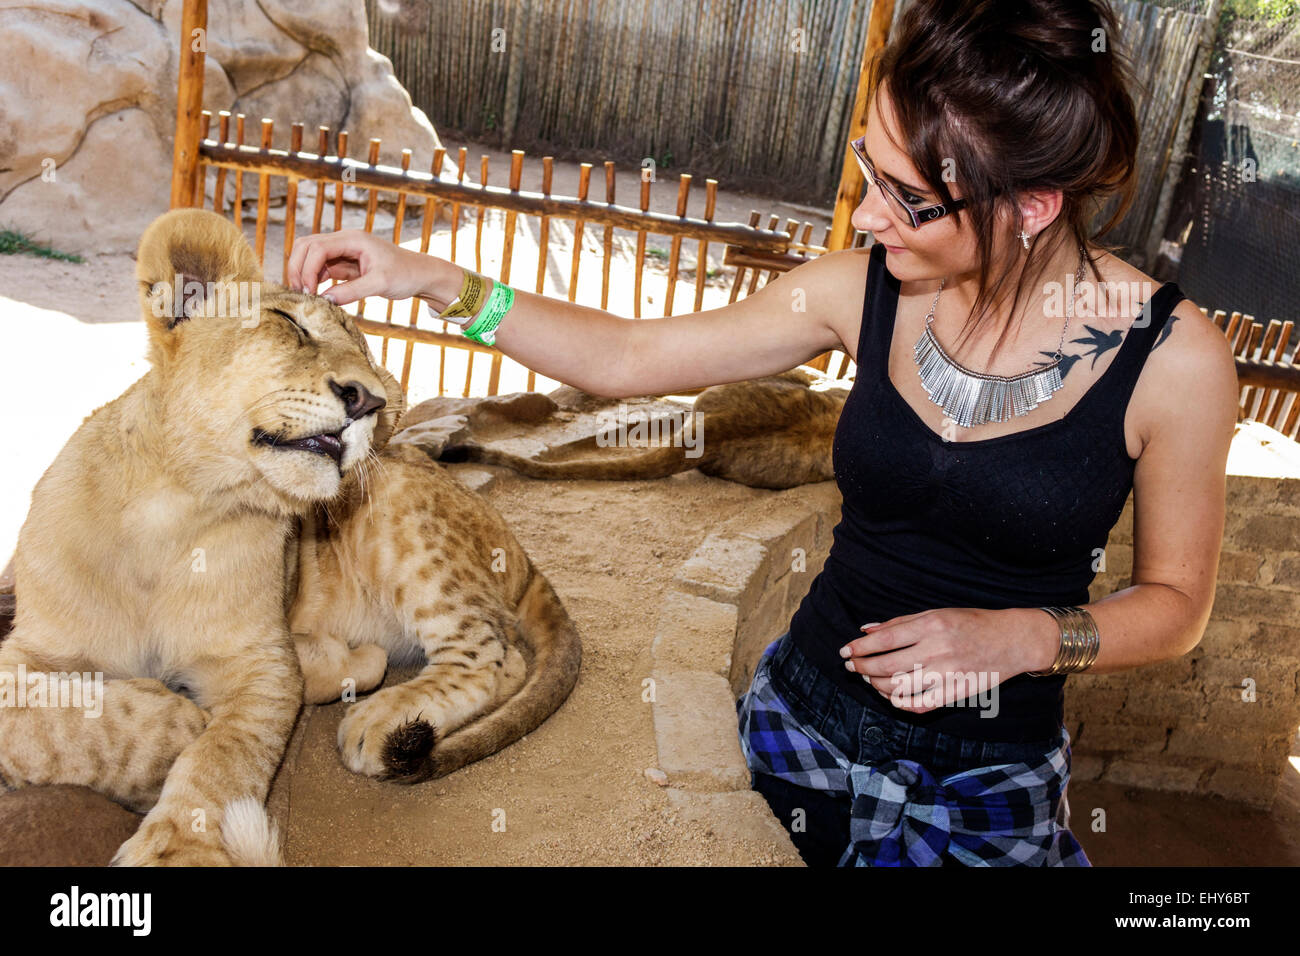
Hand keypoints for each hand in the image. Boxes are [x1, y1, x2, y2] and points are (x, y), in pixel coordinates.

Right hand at [285, 229, 453, 306]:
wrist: (420, 275)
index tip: (308, 291)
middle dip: (297, 267)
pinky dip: (313, 279)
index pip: (317, 247)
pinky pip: (320, 268)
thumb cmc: (405, 274)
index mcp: (353, 239)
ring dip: (303, 273)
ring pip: (310, 256)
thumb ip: (353, 291)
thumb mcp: (380, 284)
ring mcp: (342, 251)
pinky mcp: (344, 264)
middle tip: (300, 292)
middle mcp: (344, 241)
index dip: (307, 268)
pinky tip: (315, 294)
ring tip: (305, 295)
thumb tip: (325, 300)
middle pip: (306, 246)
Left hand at [838, 607, 1050, 712]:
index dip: (860, 648)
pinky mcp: (957, 692)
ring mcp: (947, 674)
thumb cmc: (972, 622)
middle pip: (887, 666)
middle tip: (851, 667)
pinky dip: (901, 704)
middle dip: (862, 668)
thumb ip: (900, 623)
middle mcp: (937, 650)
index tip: (845, 651)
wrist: (1012, 639)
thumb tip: (866, 629)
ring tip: (869, 679)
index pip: (884, 639)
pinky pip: (921, 705)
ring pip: (900, 688)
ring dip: (877, 686)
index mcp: (931, 625)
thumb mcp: (936, 613)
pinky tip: (891, 697)